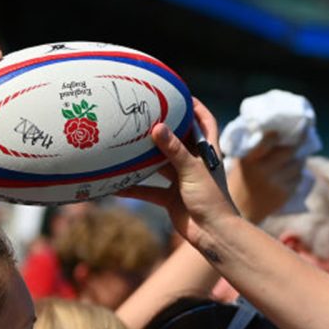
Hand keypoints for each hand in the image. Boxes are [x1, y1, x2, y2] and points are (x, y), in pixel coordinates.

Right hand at [120, 97, 238, 246]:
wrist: (213, 234)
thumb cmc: (211, 199)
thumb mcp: (192, 171)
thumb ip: (174, 150)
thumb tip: (156, 127)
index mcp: (207, 152)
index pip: (205, 122)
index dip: (196, 107)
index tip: (179, 94)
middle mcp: (194, 164)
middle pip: (177, 140)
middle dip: (161, 129)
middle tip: (141, 114)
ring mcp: (182, 181)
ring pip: (159, 164)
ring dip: (143, 158)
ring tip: (122, 143)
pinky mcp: (171, 198)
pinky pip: (149, 189)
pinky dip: (134, 187)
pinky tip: (115, 184)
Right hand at [226, 130, 303, 222]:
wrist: (242, 211)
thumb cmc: (240, 181)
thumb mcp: (241, 162)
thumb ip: (254, 147)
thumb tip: (273, 129)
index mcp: (249, 160)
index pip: (268, 140)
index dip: (276, 134)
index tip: (281, 130)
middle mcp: (263, 170)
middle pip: (289, 151)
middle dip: (298, 141)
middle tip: (303, 133)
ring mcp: (275, 183)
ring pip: (297, 164)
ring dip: (299, 158)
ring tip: (296, 155)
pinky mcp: (284, 194)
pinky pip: (298, 178)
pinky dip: (296, 173)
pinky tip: (290, 172)